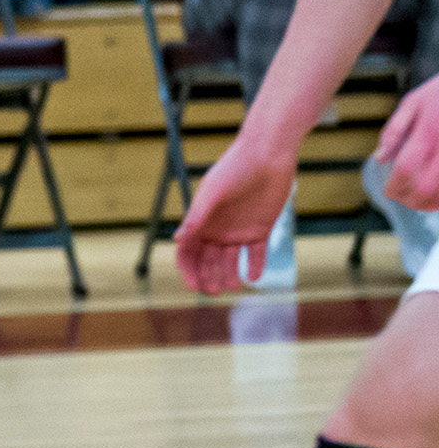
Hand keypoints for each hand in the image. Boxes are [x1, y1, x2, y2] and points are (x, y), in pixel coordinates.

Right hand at [174, 136, 296, 293]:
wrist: (268, 154)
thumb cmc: (235, 168)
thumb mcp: (214, 192)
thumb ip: (198, 215)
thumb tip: (178, 239)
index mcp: (201, 222)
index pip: (188, 252)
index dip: (187, 270)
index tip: (193, 285)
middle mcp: (217, 230)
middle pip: (207, 261)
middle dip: (206, 278)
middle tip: (212, 292)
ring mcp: (238, 231)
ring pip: (230, 262)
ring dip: (229, 276)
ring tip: (233, 287)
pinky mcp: (260, 230)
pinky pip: (256, 255)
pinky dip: (255, 267)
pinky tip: (254, 278)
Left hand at [374, 74, 438, 210]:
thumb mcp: (413, 102)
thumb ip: (394, 131)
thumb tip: (380, 158)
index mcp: (428, 133)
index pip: (406, 169)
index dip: (395, 187)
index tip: (389, 192)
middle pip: (427, 187)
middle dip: (412, 200)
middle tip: (404, 199)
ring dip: (432, 203)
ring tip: (421, 202)